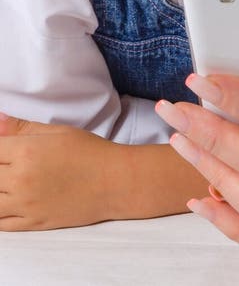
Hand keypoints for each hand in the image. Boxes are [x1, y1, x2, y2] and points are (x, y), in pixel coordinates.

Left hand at [0, 113, 207, 230]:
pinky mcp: (32, 223)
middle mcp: (20, 179)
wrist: (114, 182)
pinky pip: (1, 224)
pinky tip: (5, 202)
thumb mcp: (58, 132)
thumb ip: (23, 127)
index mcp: (26, 151)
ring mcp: (25, 204)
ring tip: (7, 182)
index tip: (5, 149)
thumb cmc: (89, 151)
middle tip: (8, 164)